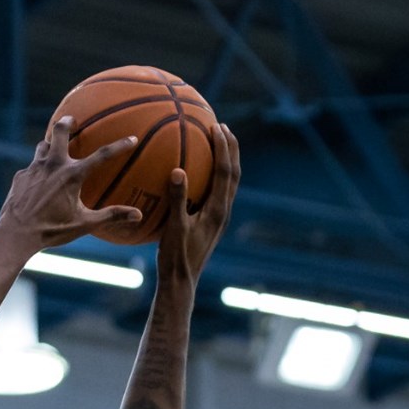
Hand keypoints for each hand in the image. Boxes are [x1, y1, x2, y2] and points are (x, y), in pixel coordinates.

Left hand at [0, 117, 144, 251]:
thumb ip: (111, 216)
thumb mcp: (84, 224)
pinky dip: (38, 170)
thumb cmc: (52, 231)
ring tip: (54, 149)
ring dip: (50, 145)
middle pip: (60, 131)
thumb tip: (139, 215)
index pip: (102, 155)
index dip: (120, 146)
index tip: (132, 139)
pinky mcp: (20, 176)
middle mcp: (53, 165)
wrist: (16, 234)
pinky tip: (37, 179)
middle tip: (73, 121)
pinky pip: (31, 167)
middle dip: (67, 122)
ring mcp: (34, 168)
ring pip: (43, 146)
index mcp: (72, 175)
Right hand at [157, 123, 240, 283]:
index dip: (223, 148)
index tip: (218, 127)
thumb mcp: (174, 227)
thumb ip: (177, 199)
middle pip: (234, 173)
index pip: (225, 172)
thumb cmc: (175, 257)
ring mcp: (219, 218)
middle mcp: (223, 211)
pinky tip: (201, 172)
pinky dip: (215, 176)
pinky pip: (219, 192)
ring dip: (226, 161)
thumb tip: (177, 170)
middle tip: (223, 127)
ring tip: (218, 144)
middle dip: (231, 149)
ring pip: (230, 183)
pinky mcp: (212, 223)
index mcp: (217, 210)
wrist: (182, 282)